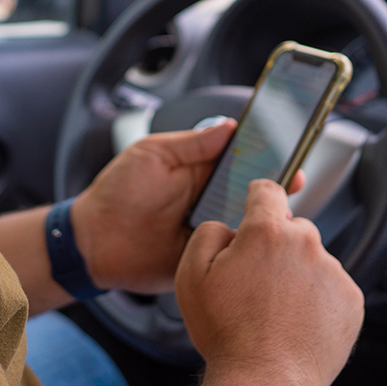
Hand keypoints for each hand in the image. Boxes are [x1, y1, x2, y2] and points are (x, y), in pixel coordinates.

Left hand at [69, 120, 304, 295]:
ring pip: (249, 223)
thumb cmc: (117, 192)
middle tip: (292, 181)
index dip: (266, 155)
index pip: (243, 159)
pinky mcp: (206, 259)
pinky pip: (233, 255)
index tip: (287, 150)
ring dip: (264, 219)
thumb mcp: (152, 155)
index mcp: (201, 170)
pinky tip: (257, 245)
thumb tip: (230, 126)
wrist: (93, 241)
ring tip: (279, 213)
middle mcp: (211, 199)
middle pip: (254, 192)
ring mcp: (211, 230)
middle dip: (275, 187)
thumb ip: (192, 143)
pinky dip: (246, 250)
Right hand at [175, 179, 362, 385]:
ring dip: (297, 274)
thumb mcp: (191, 275)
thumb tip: (228, 226)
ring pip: (312, 260)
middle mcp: (306, 244)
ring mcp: (333, 272)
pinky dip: (317, 298)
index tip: (257, 203)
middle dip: (275, 246)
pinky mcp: (350, 300)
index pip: (268, 190)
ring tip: (276, 310)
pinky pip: (331, 287)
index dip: (258, 197)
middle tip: (255, 283)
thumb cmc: (227, 333)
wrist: (264, 382)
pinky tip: (296, 321)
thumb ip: (207, 233)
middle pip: (292, 229)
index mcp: (267, 231)